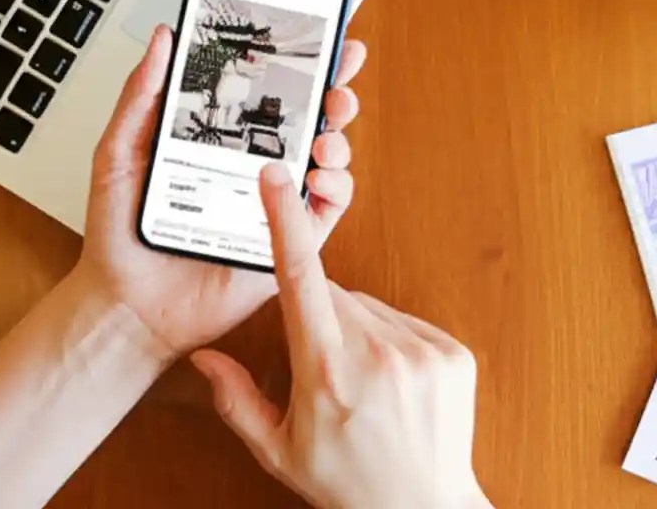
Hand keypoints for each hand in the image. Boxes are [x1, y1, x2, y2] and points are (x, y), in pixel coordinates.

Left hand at [75, 25, 367, 358]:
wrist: (124, 302)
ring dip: (340, 142)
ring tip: (326, 137)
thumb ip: (143, 95)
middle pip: (314, 123)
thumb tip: (165, 40)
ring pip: (330, 163)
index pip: (274, 95)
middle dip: (338, 96)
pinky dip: (334, 190)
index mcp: (225, 141)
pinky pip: (325, 213)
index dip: (305, 67)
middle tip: (338, 85)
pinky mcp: (288, 242)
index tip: (327, 39)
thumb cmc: (120, 232)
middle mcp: (258, 168)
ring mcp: (277, 204)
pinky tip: (317, 179)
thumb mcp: (120, 151)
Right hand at [189, 165, 490, 508]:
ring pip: (371, 309)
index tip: (275, 179)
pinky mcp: (452, 351)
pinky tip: (389, 381)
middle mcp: (377, 352)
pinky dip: (392, 340)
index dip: (284, 223)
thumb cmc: (348, 482)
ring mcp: (421, 350)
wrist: (424, 507)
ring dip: (357, 330)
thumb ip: (236, 399)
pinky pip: (407, 323)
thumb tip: (204, 356)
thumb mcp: (279, 451)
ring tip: (359, 383)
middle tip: (320, 366)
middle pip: (335, 295)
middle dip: (319, 316)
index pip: (300, 278)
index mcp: (326, 371)